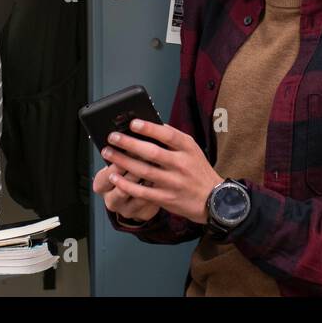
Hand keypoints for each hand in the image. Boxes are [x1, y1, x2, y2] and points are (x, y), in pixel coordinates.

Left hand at [99, 119, 222, 224]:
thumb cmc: (198, 170)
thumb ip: (174, 138)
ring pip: (143, 171)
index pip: (167, 135)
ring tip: (108, 153)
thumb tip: (152, 125)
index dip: (149, 128)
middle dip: (129, 144)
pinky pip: (142, 191)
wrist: (213, 199)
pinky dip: (126, 184)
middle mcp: (181, 164)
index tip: (132, 123)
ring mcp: (173, 182)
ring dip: (123, 162)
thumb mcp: (192, 150)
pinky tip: (115, 177)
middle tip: (112, 137)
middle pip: (151, 152)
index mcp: (187, 148)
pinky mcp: (166, 198)